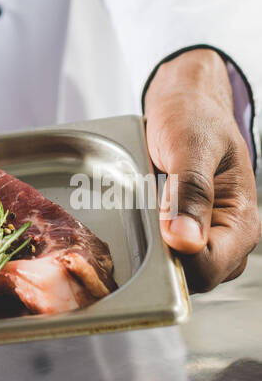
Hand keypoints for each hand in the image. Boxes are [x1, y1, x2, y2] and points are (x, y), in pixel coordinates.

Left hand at [144, 49, 259, 290]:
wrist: (186, 102)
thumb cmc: (194, 117)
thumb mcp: (191, 146)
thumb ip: (190, 193)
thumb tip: (185, 241)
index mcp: (241, 221)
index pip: (210, 267)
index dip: (177, 258)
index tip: (153, 228)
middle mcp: (228, 238)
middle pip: (194, 277)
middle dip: (162, 256)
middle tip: (141, 214)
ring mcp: (207, 239)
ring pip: (178, 270)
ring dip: (153, 249)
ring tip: (141, 209)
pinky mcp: (186, 235)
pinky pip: (166, 254)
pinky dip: (149, 241)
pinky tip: (138, 217)